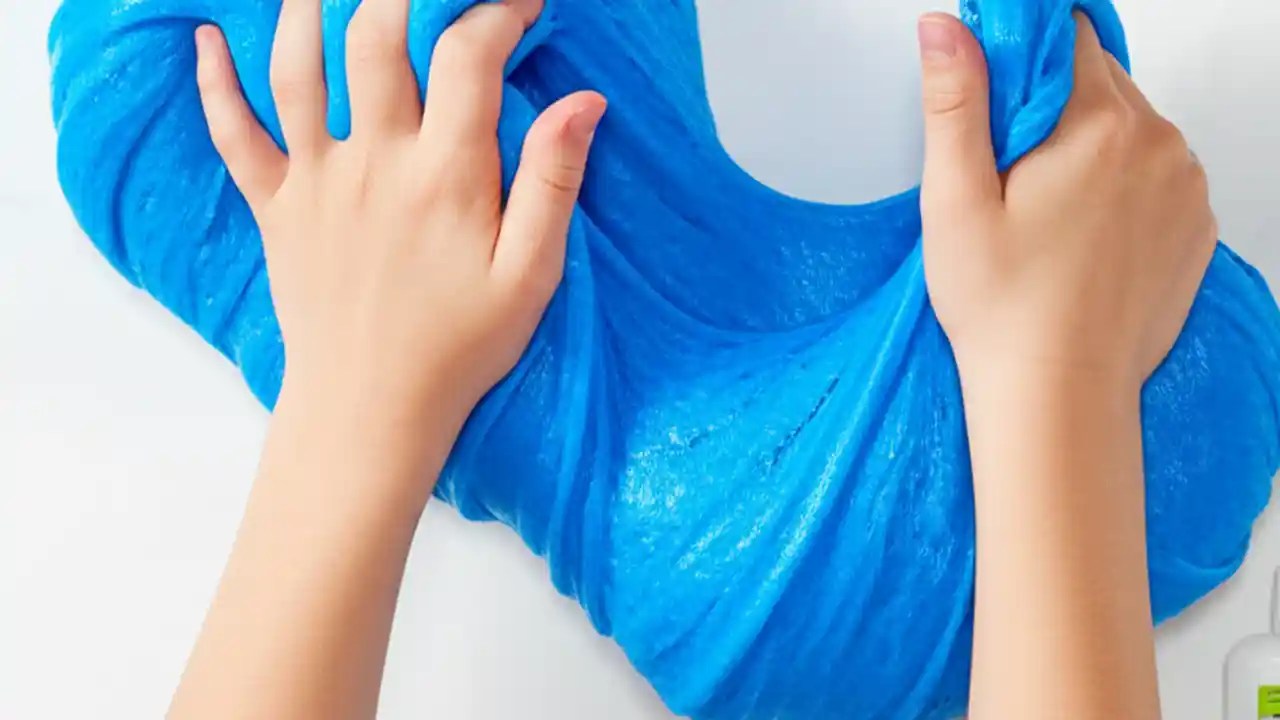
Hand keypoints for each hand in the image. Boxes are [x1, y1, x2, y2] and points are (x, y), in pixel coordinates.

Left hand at [194, 0, 605, 431]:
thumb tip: (584, 102)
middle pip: (374, 39)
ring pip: (297, 68)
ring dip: (307, 11)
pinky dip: (214, 84)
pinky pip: (234, 135)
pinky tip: (208, 39)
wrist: (370, 411)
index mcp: (444, 175)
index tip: (524, 5)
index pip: (467, 57)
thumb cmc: (459, 349)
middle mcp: (373, 162)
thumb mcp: (530, 276)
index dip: (498, 13)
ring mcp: (316, 181)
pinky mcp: (276, 208)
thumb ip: (554, 184)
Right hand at [918, 12, 1215, 392]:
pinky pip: (1157, 175)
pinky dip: (1123, 188)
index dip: (1022, 65)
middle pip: (1102, 83)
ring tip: (1044, 214)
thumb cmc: (1002, 306)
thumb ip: (956, 101)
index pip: (1068, 40)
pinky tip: (1082, 236)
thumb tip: (948, 26)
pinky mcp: (1196, 226)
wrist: (1058, 395)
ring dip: (1091, 147)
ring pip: (1132, 129)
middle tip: (1010, 179)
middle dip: (1055, 110)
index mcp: (1100, 126)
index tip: (996, 114)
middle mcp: (1160, 145)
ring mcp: (1186, 188)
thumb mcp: (955, 200)